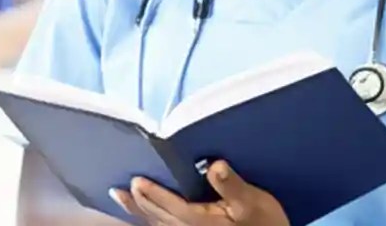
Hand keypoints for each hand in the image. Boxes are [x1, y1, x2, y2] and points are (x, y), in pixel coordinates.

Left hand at [109, 161, 288, 224]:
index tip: (136, 181)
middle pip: (157, 216)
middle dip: (139, 202)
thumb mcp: (253, 203)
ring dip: (138, 212)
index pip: (169, 205)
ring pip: (157, 224)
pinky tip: (144, 214)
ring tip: (121, 198)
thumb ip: (232, 185)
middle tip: (120, 187)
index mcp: (201, 221)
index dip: (152, 193)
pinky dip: (149, 220)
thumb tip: (215, 165)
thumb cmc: (264, 223)